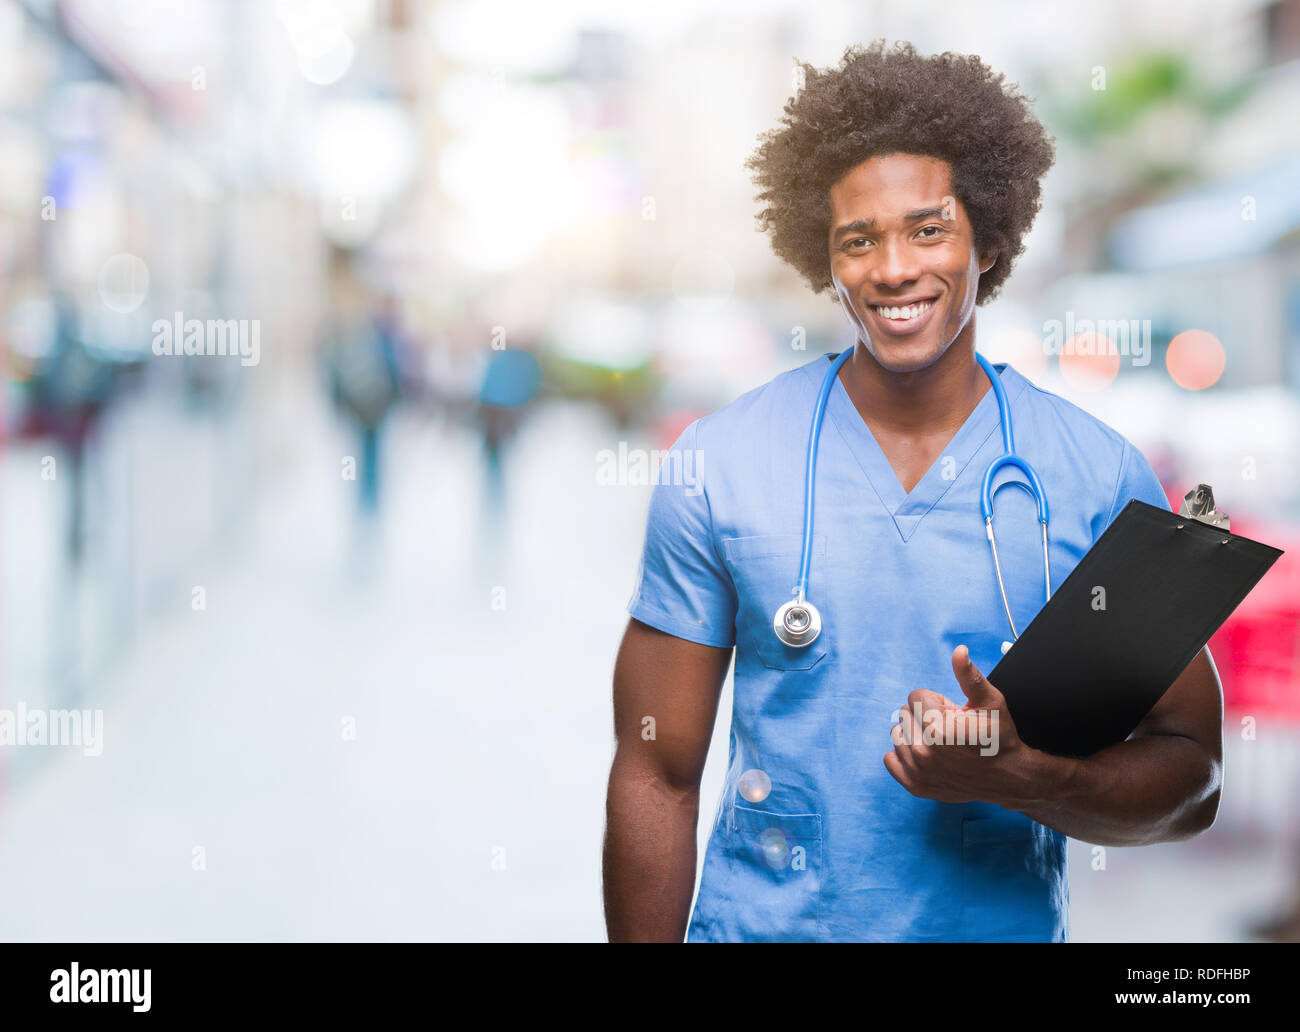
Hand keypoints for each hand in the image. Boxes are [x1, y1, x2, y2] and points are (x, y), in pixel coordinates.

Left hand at [883, 644, 1049, 807]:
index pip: (915, 696)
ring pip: (897, 734)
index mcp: (939, 729)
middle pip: (904, 714)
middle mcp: (924, 752)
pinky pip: (890, 759)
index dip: (937, 701)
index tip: (954, 713)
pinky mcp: (914, 785)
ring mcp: (917, 771)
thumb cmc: (999, 737)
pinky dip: (904, 755)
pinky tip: (927, 755)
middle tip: (949, 728)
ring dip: (915, 734)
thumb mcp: (990, 702)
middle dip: (924, 716)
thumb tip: (959, 651)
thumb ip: (969, 676)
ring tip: (940, 743)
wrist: (1008, 776)